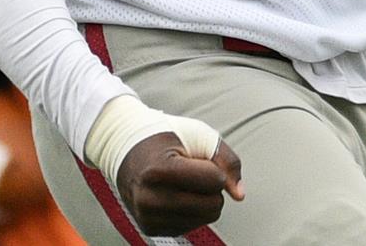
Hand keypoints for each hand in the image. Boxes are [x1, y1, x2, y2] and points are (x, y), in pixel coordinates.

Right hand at [115, 130, 244, 237]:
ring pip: (206, 218)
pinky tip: (175, 194)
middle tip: (193, 171)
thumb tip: (240, 194)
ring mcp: (148, 217)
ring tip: (182, 182)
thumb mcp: (198, 136)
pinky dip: (192, 211)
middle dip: (213, 187)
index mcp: (159, 171)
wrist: (125, 148)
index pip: (215, 180)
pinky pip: (193, 226)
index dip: (214, 167)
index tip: (196, 158)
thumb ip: (227, 160)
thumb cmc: (165, 138)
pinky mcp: (151, 229)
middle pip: (212, 205)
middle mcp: (149, 198)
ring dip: (203, 200)